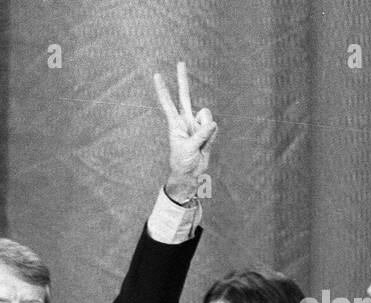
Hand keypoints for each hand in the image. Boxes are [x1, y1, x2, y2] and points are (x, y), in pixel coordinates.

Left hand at [152, 61, 216, 203]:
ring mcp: (197, 123)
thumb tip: (212, 122)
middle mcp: (185, 119)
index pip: (168, 103)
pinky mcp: (208, 129)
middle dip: (182, 79)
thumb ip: (200, 135)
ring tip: (199, 143)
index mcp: (175, 123)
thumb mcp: (189, 149)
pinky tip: (205, 144)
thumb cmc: (183, 162)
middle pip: (185, 95)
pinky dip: (211, 136)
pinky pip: (213, 126)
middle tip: (180, 61)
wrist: (191, 173)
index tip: (157, 75)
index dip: (163, 90)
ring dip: (204, 130)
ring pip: (205, 114)